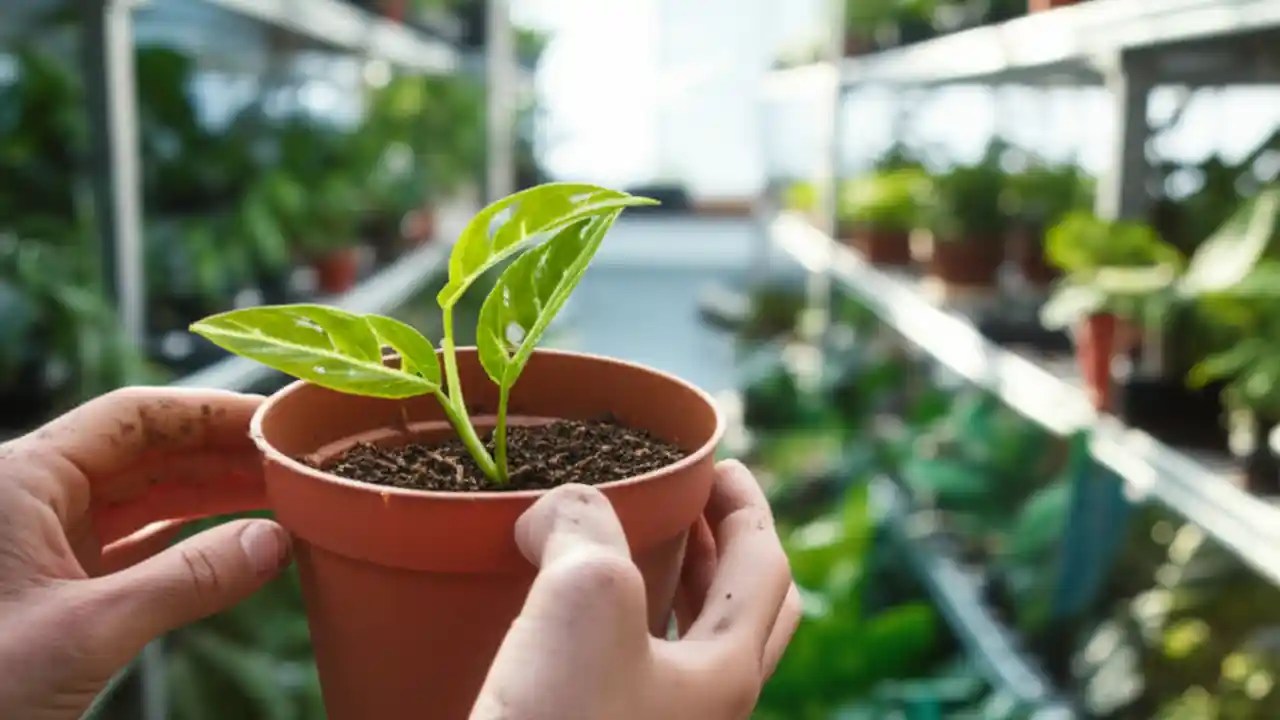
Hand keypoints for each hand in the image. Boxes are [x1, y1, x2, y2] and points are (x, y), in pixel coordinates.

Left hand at [0, 388, 290, 719]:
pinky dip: (185, 543)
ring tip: (277, 495)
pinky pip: (132, 547)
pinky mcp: (54, 592)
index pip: (133, 417)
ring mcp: (41, 546)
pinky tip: (232, 544)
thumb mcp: (87, 629)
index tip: (273, 422)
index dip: (209, 412)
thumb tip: (273, 543)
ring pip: (141, 500)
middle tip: (292, 461)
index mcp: (21, 479)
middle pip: (143, 453)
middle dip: (219, 455)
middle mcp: (31, 501)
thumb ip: (187, 581)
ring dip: (209, 497)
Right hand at [472, 460, 800, 719]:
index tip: (720, 465)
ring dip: (661, 584)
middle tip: (683, 503)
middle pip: (738, 612)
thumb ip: (587, 527)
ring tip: (620, 543)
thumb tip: (562, 510)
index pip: (765, 568)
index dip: (747, 505)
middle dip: (717, 548)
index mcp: (726, 672)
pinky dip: (603, 624)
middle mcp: (701, 710)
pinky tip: (555, 612)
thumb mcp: (587, 594)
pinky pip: (618, 671)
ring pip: (676, 644)